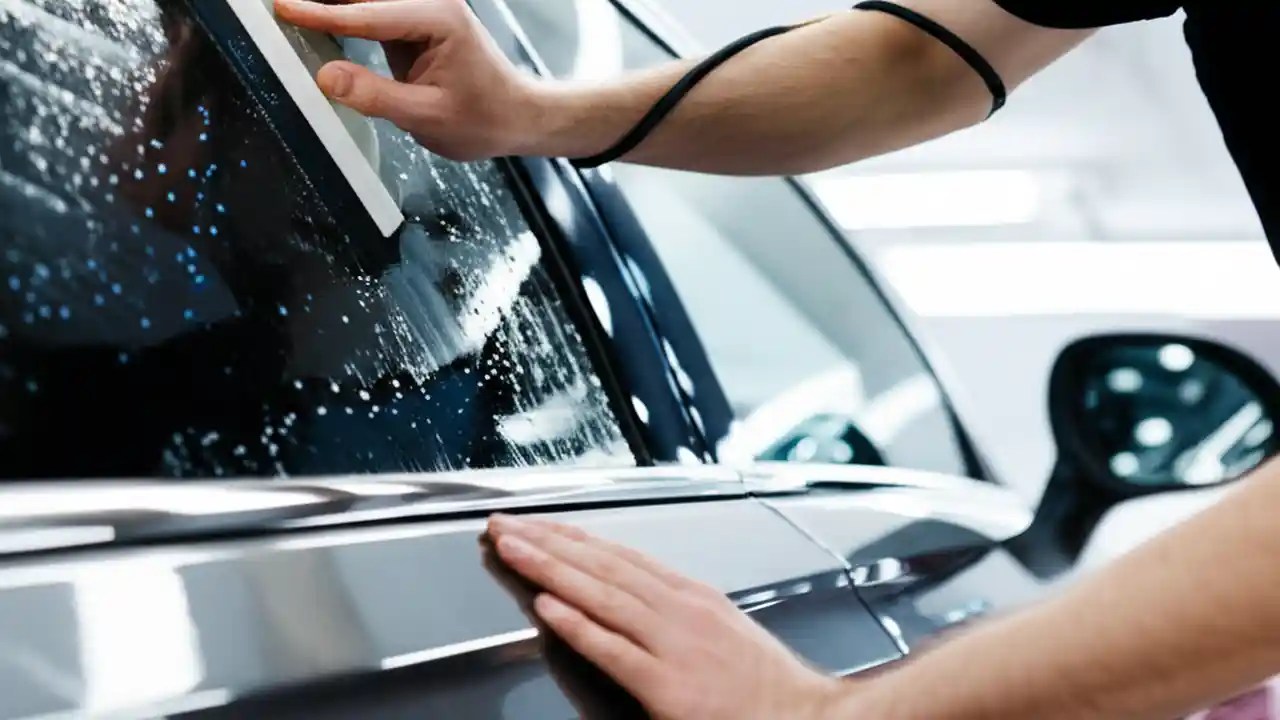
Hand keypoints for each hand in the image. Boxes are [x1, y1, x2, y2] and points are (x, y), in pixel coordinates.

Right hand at [274, 0, 542, 159]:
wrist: (516, 116)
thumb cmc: (484, 118)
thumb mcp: (428, 116)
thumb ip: (376, 96)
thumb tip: (326, 77)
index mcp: (438, 19)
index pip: (367, 14)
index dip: (321, 12)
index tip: (282, 8)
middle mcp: (430, 3)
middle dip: (324, 0)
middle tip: (280, 6)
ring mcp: (420, 10)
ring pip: (361, 1)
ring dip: (330, 5)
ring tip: (290, 12)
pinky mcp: (409, 23)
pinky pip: (366, 13)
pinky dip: (339, 14)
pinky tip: (310, 17)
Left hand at [486, 514, 845, 719]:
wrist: (811, 719)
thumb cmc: (768, 687)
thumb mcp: (723, 629)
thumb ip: (676, 610)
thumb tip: (634, 594)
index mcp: (693, 596)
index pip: (619, 555)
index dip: (571, 537)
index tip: (536, 523)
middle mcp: (681, 611)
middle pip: (602, 565)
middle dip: (548, 541)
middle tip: (505, 524)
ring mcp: (675, 646)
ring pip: (601, 596)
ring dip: (550, 569)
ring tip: (512, 549)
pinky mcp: (670, 688)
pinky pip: (614, 651)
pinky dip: (579, 626)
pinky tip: (548, 608)